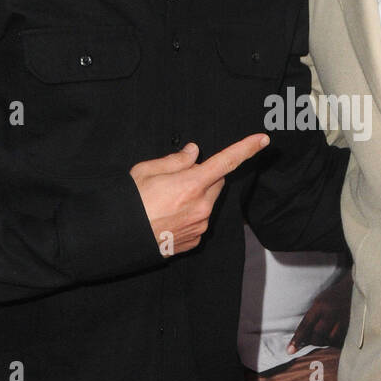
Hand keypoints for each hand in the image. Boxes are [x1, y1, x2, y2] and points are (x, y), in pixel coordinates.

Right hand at [130, 135, 268, 255]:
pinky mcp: (194, 240)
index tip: (262, 140)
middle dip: (204, 176)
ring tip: (167, 201)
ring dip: (197, 196)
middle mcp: (201, 207)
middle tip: (177, 179)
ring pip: (208, 202)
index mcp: (191, 184)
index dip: (246, 149)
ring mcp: (199, 225)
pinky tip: (168, 217)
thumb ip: (175, 160)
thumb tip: (193, 152)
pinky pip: (200, 220)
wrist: (119, 238)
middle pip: (216, 182)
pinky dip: (190, 214)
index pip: (226, 161)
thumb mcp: (146, 170)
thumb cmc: (130, 203)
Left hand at [288, 268, 352, 352]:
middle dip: (313, 341)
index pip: (305, 325)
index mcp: (320, 306)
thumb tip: (303, 336)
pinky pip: (341, 340)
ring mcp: (343, 319)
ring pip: (330, 340)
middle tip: (312, 340)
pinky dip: (336, 341)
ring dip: (325, 341)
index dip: (297, 339)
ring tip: (326, 336)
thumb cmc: (333, 296)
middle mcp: (331, 313)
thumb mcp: (319, 301)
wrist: (354, 288)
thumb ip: (312, 317)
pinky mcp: (352, 325)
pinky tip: (335, 336)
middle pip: (317, 335)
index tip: (290, 350)